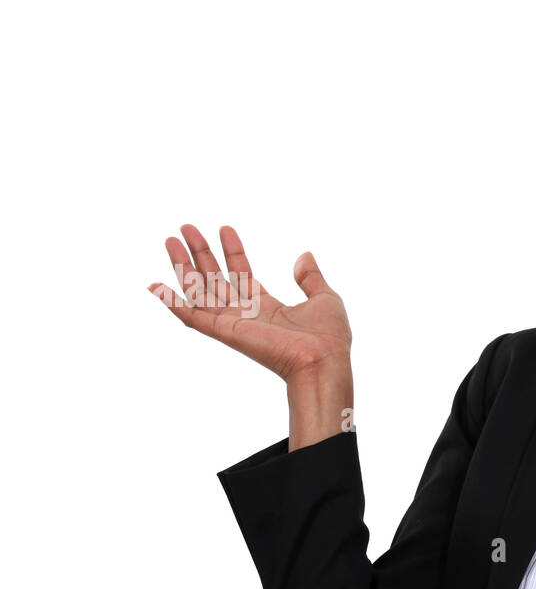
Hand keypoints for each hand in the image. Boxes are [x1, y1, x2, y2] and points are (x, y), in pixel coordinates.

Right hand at [146, 224, 351, 382]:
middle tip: (186, 228)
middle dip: (201, 253)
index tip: (224, 228)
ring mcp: (233, 323)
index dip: (233, 251)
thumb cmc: (328, 338)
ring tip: (170, 240)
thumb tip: (304, 256)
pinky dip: (172, 303)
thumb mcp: (324, 298)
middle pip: (215, 279)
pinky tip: (155, 286)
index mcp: (267, 307)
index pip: (242, 274)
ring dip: (183, 266)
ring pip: (199, 291)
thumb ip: (311, 278)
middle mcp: (246, 315)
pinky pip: (192, 317)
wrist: (324, 360)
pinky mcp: (225, 332)